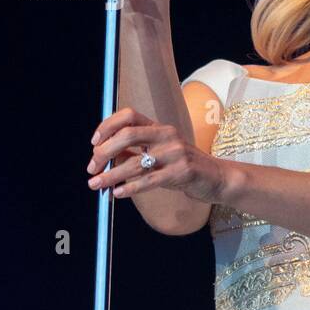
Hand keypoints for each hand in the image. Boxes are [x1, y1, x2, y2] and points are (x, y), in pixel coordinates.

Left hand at [87, 108, 227, 203]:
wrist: (218, 177)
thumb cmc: (184, 166)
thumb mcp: (161, 153)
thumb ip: (136, 151)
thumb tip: (102, 156)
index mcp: (160, 128)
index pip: (129, 115)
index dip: (107, 126)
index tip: (94, 143)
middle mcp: (167, 136)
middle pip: (127, 135)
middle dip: (104, 152)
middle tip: (92, 168)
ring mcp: (176, 154)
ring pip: (135, 162)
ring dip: (110, 175)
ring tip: (96, 185)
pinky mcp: (182, 172)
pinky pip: (149, 180)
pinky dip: (130, 188)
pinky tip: (118, 193)